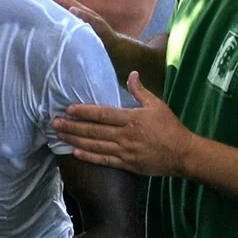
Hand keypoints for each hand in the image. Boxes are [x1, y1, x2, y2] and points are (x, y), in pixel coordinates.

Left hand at [52, 71, 193, 175]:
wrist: (183, 154)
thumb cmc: (170, 127)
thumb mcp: (157, 105)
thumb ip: (140, 91)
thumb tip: (131, 73)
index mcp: (132, 119)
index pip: (103, 114)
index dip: (84, 112)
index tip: (68, 109)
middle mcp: (125, 135)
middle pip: (94, 130)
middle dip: (72, 126)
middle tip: (54, 123)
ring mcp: (125, 151)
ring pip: (95, 145)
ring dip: (75, 140)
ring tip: (59, 135)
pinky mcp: (126, 164)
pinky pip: (104, 160)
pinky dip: (89, 156)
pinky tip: (75, 152)